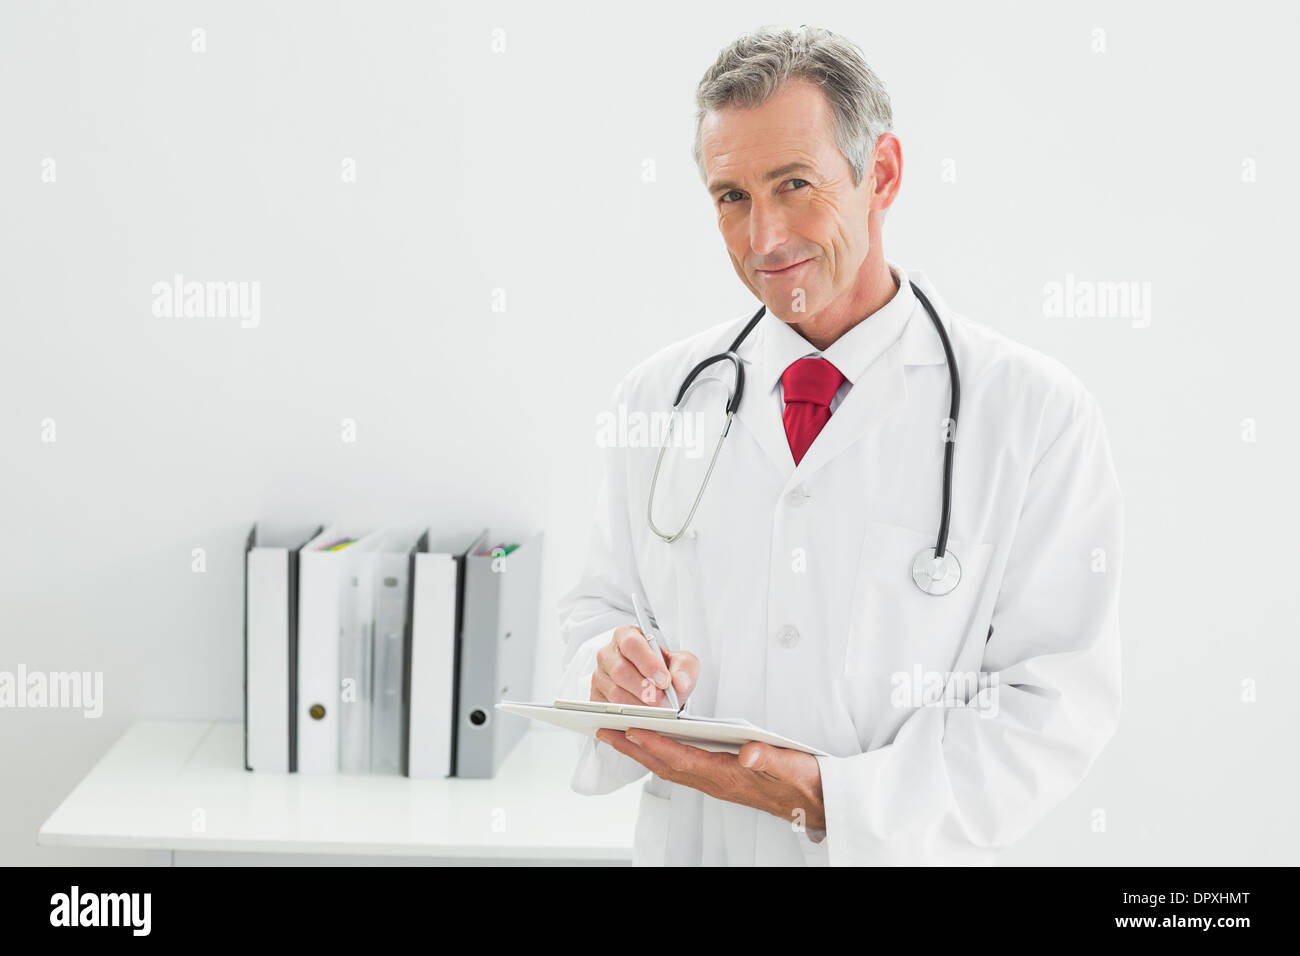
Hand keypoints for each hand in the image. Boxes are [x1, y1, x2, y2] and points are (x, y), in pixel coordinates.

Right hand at [591, 625, 698, 708]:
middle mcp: (608, 654)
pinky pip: (607, 709)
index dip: (648, 663)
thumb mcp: (682, 663)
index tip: (665, 680)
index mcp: (627, 636)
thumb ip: (684, 669)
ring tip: (656, 711)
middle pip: (620, 670)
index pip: (631, 644)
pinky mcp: (596, 697)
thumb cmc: (665, 670)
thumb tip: (680, 683)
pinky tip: (642, 718)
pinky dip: (626, 716)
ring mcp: (599, 676)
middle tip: (663, 701)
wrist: (658, 688)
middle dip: (645, 689)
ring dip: (638, 705)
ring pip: (614, 693)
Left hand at [595, 729, 825, 833]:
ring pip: (670, 767)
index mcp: (728, 776)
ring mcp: (716, 783)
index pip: (681, 759)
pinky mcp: (721, 780)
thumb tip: (747, 751)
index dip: (653, 744)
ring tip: (618, 736)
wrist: (816, 803)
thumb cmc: (803, 781)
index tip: (629, 729)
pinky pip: (681, 768)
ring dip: (642, 752)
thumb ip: (769, 758)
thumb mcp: (792, 765)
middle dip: (633, 748)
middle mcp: (716, 782)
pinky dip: (661, 755)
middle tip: (604, 732)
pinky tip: (654, 745)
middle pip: (665, 765)